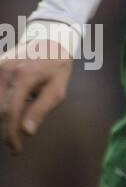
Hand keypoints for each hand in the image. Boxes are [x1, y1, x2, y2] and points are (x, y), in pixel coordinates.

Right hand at [0, 36, 73, 152]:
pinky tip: (11, 104)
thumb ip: (41, 109)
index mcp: (25, 76)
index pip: (11, 112)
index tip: (16, 148)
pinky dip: (1, 103)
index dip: (11, 134)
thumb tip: (27, 132)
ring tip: (16, 117)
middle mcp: (5, 71)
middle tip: (18, 133)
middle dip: (7, 125)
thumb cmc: (57, 65)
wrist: (48, 38)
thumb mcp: (58, 87)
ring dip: (4, 113)